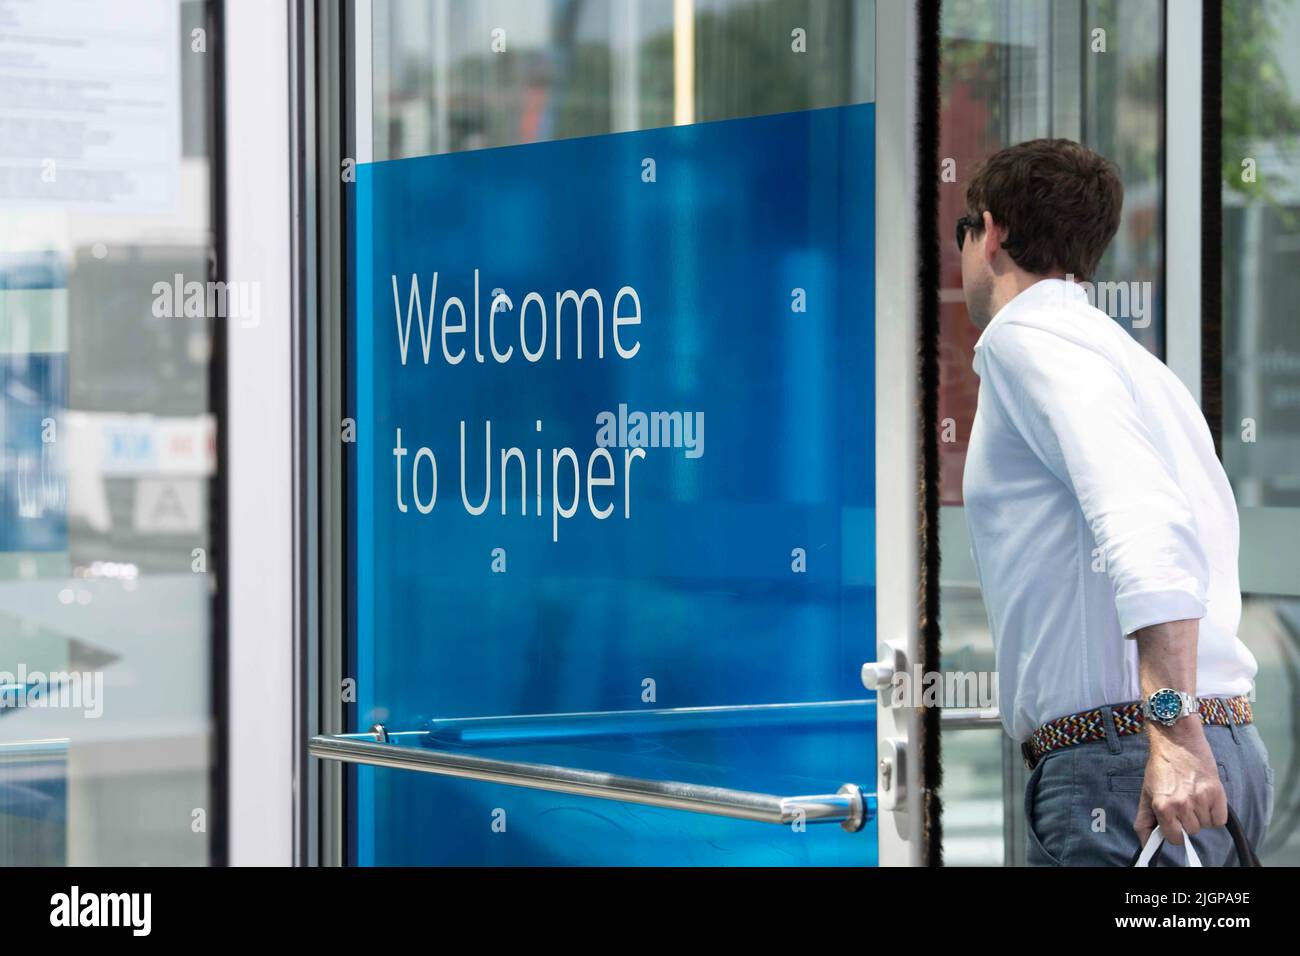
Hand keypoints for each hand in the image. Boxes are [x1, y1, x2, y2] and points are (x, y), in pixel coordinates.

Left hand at [1136, 721, 1226, 845]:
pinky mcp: (1217, 793)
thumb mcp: (1146, 792)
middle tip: (1183, 802)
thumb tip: (1147, 844)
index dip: (1174, 832)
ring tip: (1193, 796)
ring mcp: (1200, 799)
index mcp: (1162, 806)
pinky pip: (1220, 820)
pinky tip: (1206, 799)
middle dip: (1187, 821)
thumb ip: (1144, 820)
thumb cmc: (1161, 766)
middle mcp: (1181, 805)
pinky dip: (1215, 814)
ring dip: (1201, 816)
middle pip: (1192, 832)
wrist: (1177, 740)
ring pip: (1206, 825)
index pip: (1174, 838)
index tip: (1174, 823)